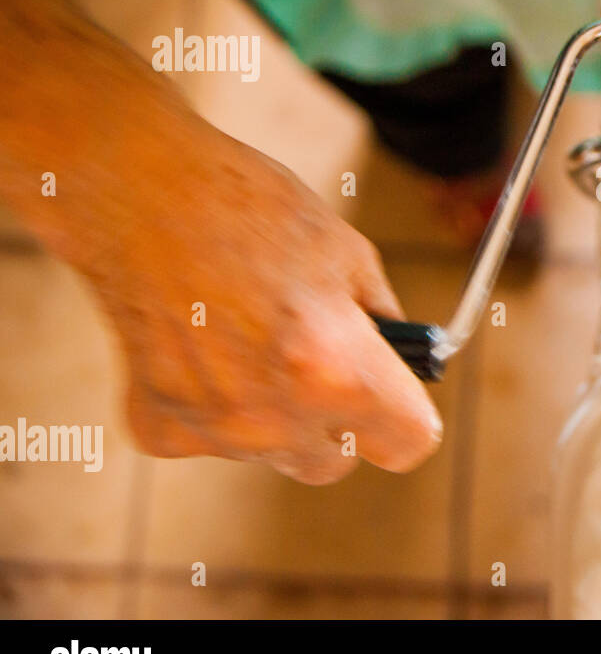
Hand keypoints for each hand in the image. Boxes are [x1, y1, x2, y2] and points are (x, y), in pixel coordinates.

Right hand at [0, 0, 442, 483]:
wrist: (138, 193)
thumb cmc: (250, 212)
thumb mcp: (350, 255)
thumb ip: (384, 327)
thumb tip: (402, 370)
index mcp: (337, 370)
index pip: (409, 445)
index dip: (407, 416)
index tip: (397, 399)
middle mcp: (276, 417)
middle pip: (334, 459)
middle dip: (336, 419)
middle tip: (317, 358)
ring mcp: (214, 430)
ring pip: (272, 451)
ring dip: (274, 413)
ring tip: (249, 334)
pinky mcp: (160, 430)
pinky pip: (212, 439)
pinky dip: (213, 404)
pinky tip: (202, 343)